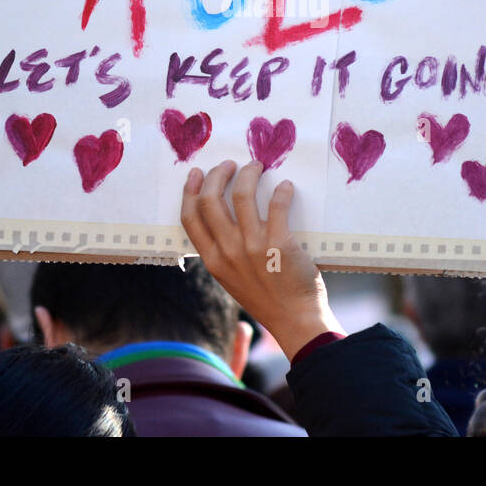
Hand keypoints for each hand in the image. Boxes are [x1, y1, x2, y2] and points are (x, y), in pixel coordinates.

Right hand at [181, 160, 342, 360]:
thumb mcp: (231, 279)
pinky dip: (282, 190)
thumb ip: (223, 253)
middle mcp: (228, 252)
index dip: (190, 190)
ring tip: (256, 167)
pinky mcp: (279, 243)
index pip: (190, 218)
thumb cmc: (266, 300)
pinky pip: (277, 205)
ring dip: (248, 173)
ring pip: (241, 194)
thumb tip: (224, 219)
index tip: (196, 173)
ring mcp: (253, 247)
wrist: (295, 320)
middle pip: (210, 200)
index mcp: (213, 260)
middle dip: (217, 174)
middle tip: (229, 164)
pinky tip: (286, 186)